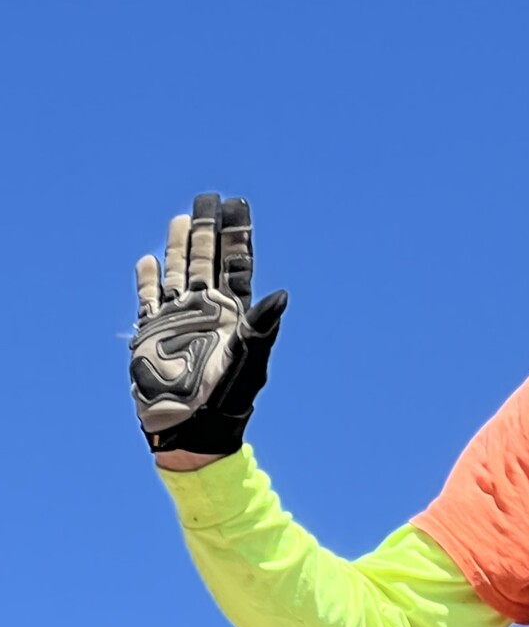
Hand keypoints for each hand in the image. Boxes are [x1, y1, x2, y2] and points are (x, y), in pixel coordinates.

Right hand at [130, 194, 285, 455]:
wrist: (192, 428)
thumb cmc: (227, 400)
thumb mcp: (249, 361)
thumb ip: (262, 327)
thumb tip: (282, 294)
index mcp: (233, 314)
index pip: (236, 264)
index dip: (237, 235)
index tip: (237, 203)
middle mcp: (206, 311)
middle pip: (207, 260)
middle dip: (208, 229)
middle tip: (207, 197)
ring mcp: (179, 319)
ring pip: (179, 273)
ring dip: (180, 246)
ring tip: (181, 218)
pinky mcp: (153, 333)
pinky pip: (150, 299)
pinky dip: (148, 279)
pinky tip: (149, 260)